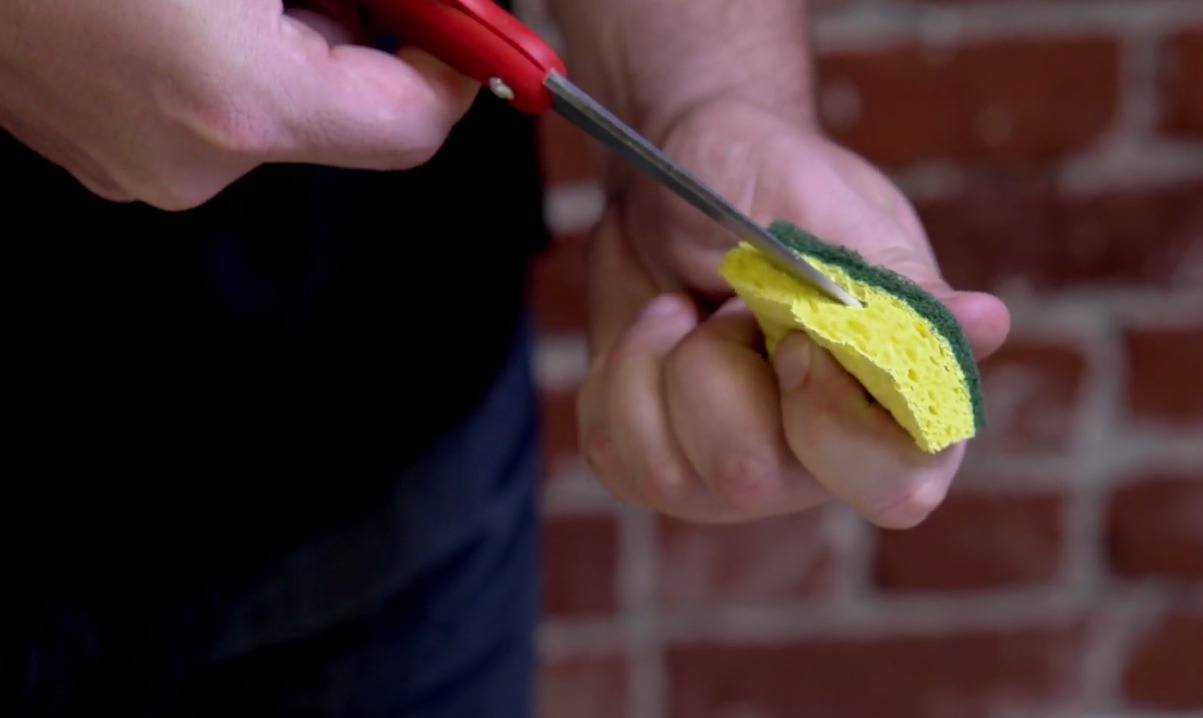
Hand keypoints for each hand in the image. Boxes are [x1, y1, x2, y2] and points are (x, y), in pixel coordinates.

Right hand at [0, 1, 477, 209]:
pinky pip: (196, 95)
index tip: (475, 20)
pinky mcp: (83, 135)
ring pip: (266, 97)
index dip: (459, 64)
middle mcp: (185, 158)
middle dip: (366, 28)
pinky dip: (219, 41)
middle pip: (340, 109)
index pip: (412, 126)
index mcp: (239, 105)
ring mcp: (123, 158)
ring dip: (287, 27)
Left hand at [579, 100, 1010, 526]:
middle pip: (757, 483)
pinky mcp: (663, 461)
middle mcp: (822, 451)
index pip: (897, 484)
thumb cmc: (763, 175)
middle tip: (729, 314)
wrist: (670, 178)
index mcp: (896, 398)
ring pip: (671, 475)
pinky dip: (617, 378)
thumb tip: (987, 326)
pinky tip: (654, 332)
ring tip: (689, 307)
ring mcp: (736, 467)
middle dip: (715, 386)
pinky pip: (618, 458)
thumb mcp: (825, 207)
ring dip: (660, 363)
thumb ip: (893, 283)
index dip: (830, 415)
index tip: (794, 333)